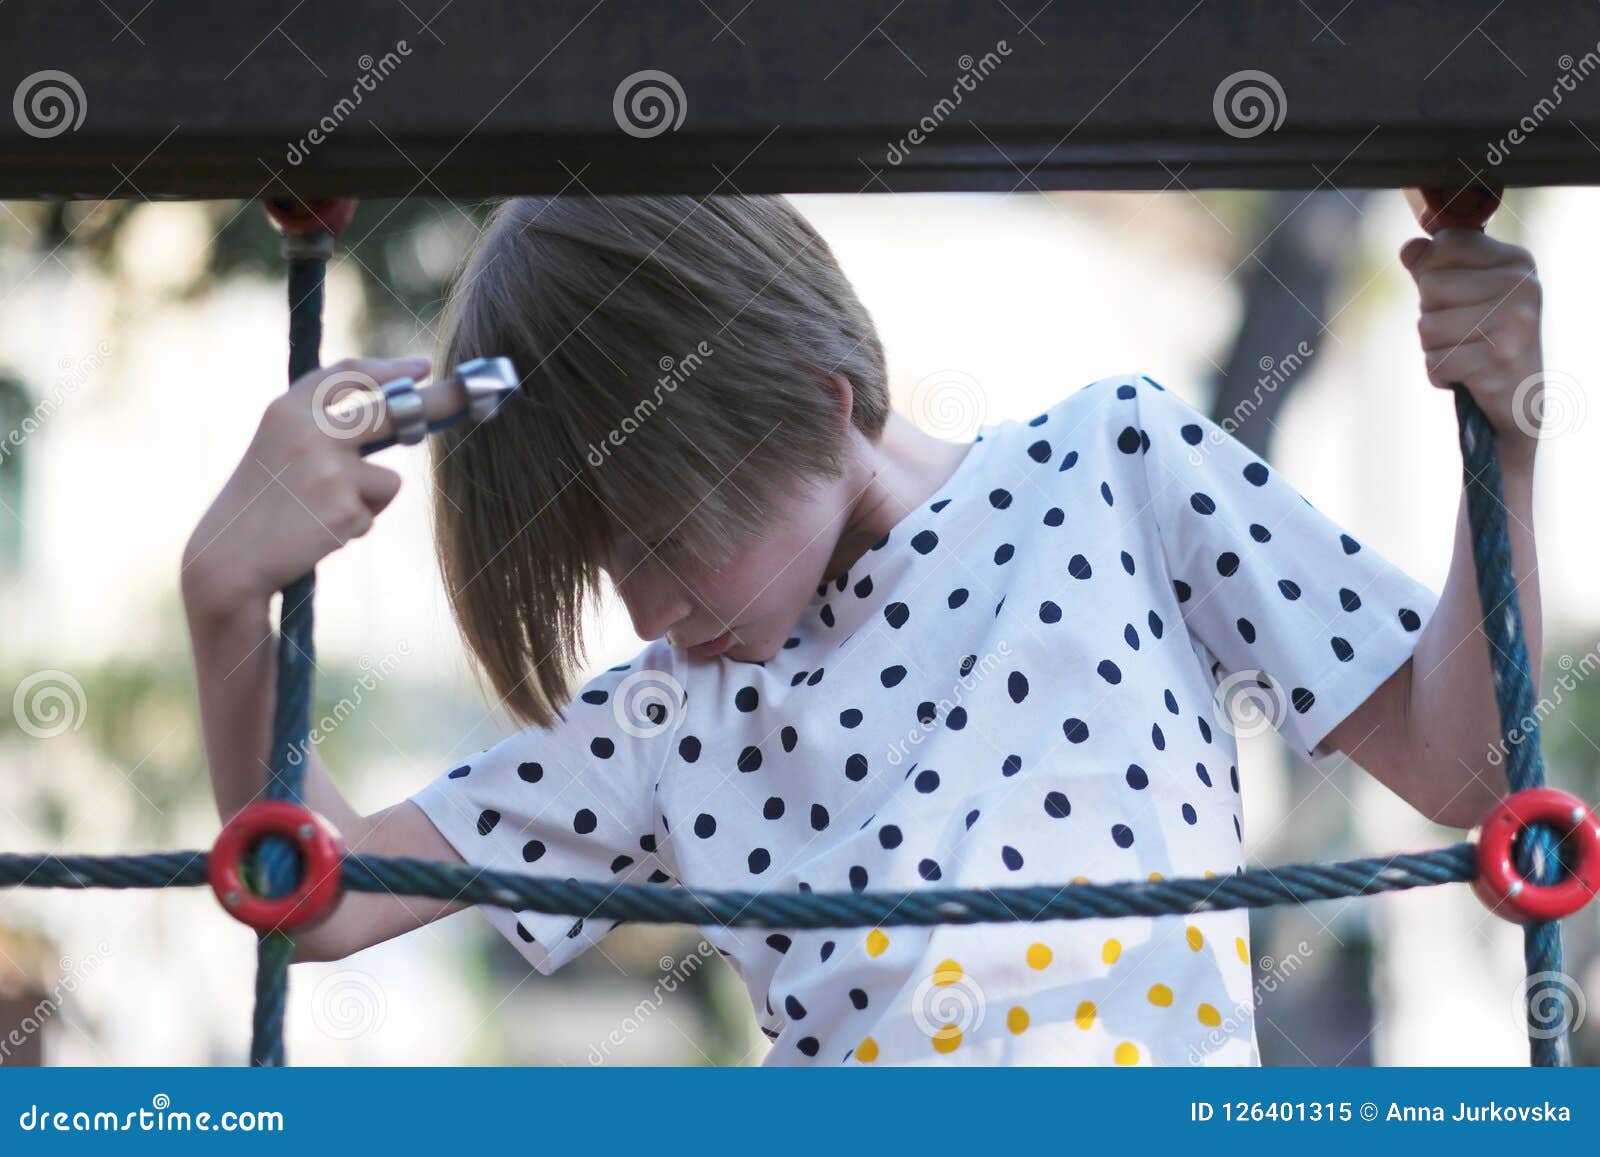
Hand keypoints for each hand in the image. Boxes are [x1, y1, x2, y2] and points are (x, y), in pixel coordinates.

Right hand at [181, 356, 426, 615]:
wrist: (228, 560)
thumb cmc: (259, 508)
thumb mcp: (279, 452)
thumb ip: (325, 432)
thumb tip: (399, 420)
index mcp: (287, 410)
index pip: (346, 375)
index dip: (388, 370)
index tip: (421, 367)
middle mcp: (310, 430)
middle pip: (394, 411)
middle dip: (439, 402)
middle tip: (470, 393)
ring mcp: (330, 468)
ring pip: (387, 480)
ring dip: (367, 499)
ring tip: (318, 513)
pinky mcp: (345, 507)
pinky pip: (372, 513)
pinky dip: (354, 525)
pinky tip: (316, 533)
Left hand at [1400, 226, 1543, 461]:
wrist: (1517, 401)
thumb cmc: (1483, 341)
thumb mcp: (1460, 296)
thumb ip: (1433, 268)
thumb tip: (1409, 248)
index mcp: (1515, 260)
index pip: (1444, 242)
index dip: (1433, 276)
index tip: (1462, 299)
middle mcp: (1522, 284)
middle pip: (1429, 286)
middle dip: (1432, 316)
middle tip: (1465, 334)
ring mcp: (1515, 320)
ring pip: (1426, 326)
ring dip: (1434, 349)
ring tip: (1466, 355)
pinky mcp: (1501, 357)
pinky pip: (1435, 361)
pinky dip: (1440, 374)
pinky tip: (1467, 377)